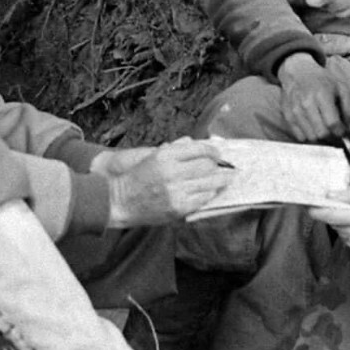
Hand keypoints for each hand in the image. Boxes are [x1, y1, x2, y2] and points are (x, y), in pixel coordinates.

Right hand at [94, 139, 232, 225]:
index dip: (213, 150)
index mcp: (165, 155)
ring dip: (221, 180)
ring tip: (229, 178)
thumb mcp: (153, 155)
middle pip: (207, 166)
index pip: (199, 149)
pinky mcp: (178, 207)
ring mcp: (176, 191)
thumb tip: (194, 142)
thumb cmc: (138, 176)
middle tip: (227, 167)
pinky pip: (202, 199)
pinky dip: (209, 194)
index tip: (218, 153)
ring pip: (209, 183)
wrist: (121, 200)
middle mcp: (172, 172)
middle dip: (219, 166)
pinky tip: (212, 191)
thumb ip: (175, 148)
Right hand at [276, 53, 345, 143]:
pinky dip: (308, 134)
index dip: (340, 130)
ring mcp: (295, 111)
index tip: (342, 129)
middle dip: (330, 134)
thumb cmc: (322, 81)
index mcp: (322, 95)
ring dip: (319, 135)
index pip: (332, 123)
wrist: (298, 73)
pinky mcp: (287, 116)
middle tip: (332, 128)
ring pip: (311, 137)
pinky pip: (300, 137)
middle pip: (321, 133)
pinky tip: (312, 125)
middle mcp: (307, 104)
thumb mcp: (341, 87)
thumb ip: (349, 107)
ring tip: (322, 125)